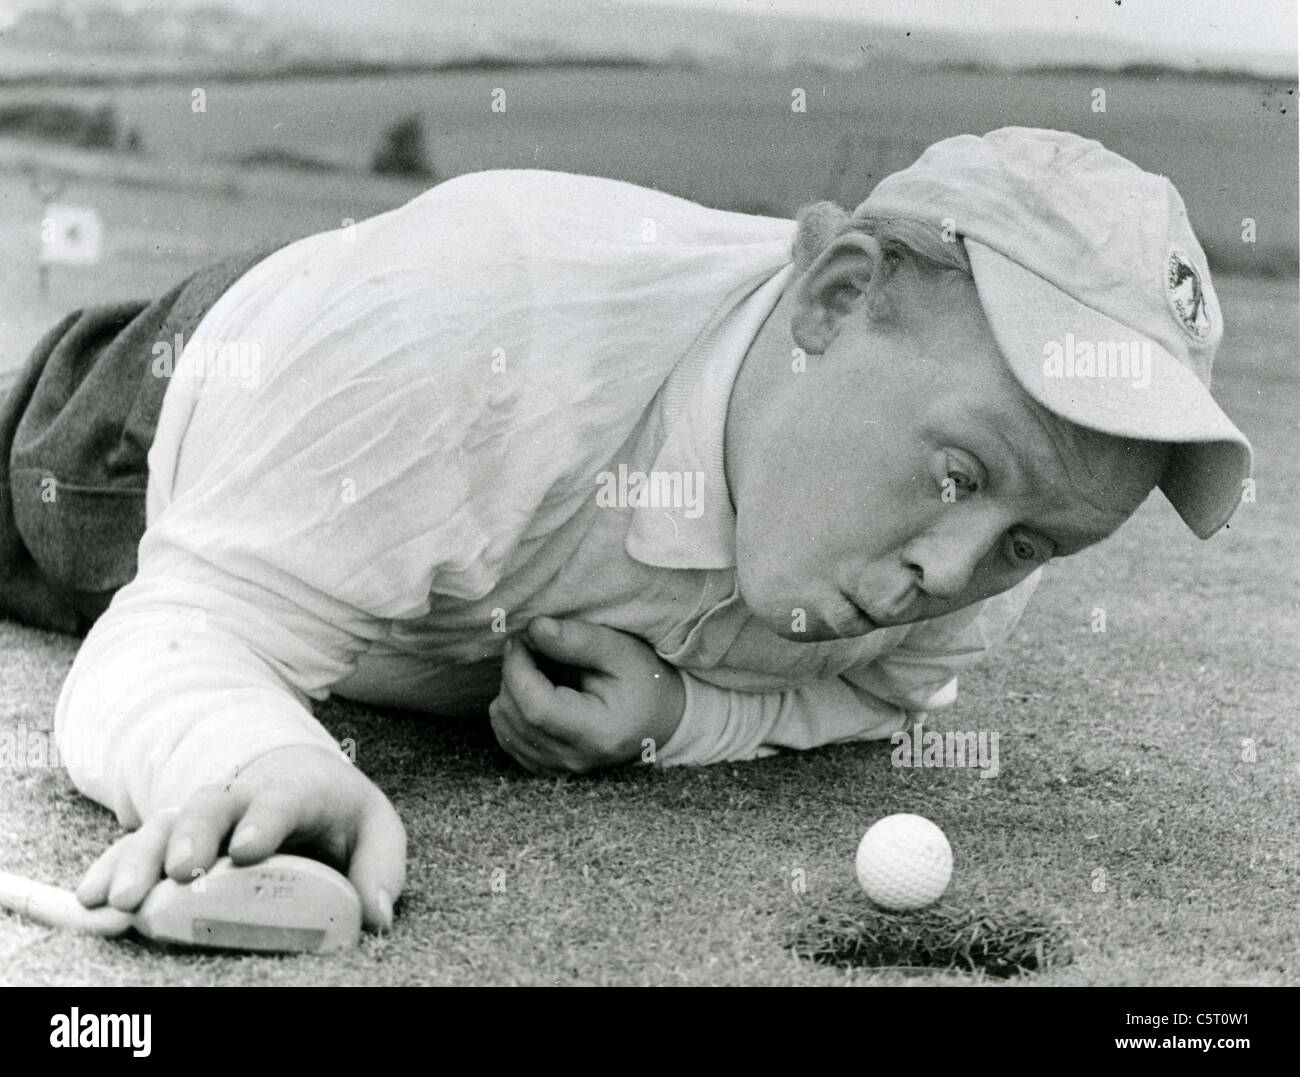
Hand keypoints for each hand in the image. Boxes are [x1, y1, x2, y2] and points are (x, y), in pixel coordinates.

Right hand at [74, 744, 405, 931]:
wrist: (294, 773)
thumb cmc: (337, 811)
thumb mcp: (374, 828)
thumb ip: (381, 867)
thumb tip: (379, 914)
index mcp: (295, 791)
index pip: (281, 801)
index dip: (265, 821)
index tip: (248, 849)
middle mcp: (240, 798)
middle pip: (211, 808)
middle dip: (193, 838)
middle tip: (179, 872)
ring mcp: (200, 817)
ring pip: (164, 827)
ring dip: (139, 860)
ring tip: (118, 898)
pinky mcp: (170, 839)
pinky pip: (135, 849)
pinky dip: (110, 869)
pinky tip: (89, 898)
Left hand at [489, 617, 684, 775]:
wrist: (664, 719)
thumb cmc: (647, 681)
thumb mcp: (622, 651)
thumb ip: (578, 639)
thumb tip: (534, 629)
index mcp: (597, 733)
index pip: (535, 707)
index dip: (517, 669)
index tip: (523, 639)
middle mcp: (574, 759)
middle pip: (514, 716)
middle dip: (513, 674)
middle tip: (534, 647)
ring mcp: (559, 768)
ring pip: (504, 727)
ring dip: (511, 691)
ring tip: (539, 670)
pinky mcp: (548, 768)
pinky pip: (509, 738)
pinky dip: (513, 710)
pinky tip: (537, 692)